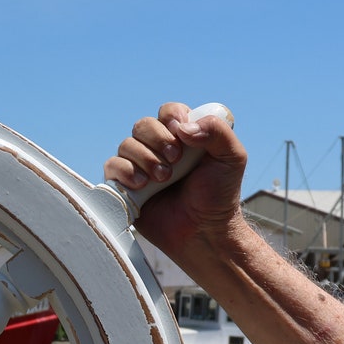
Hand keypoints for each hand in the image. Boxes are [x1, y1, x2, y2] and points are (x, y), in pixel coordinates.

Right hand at [103, 102, 248, 263]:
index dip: (171, 118)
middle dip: (158, 140)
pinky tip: (142, 185)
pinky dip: (125, 172)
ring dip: (144, 159)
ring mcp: (140, 167)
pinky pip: (112, 166)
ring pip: (126, 145)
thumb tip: (182, 128)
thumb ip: (216, 131)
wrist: (202, 231)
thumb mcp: (231, 158)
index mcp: (183, 137)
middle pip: (143, 125)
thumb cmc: (219, 197)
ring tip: (163, 179)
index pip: (168, 112)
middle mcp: (158, 149)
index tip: (182, 135)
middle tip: (175, 162)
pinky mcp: (125, 186)